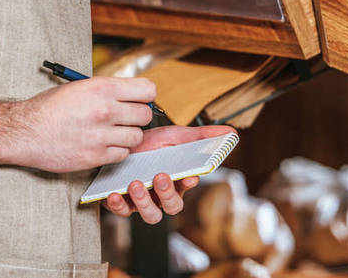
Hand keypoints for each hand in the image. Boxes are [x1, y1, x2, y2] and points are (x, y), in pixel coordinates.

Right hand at [2, 77, 156, 172]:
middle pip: (145, 114)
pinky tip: (103, 144)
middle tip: (124, 118)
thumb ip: (108, 90)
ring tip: (111, 132)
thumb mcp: (79, 87)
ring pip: (137, 137)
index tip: (137, 100)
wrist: (24, 131)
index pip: (148, 90)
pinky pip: (123, 154)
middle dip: (137, 116)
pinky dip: (117, 151)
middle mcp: (105, 110)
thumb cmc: (49, 107)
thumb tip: (134, 96)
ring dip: (128, 135)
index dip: (144, 96)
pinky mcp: (96, 156)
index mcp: (102, 87)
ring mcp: (101, 135)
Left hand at [102, 125, 235, 223]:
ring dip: (145, 202)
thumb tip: (232, 132)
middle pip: (172, 206)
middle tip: (160, 177)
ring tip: (136, 184)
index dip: (188, 183)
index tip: (189, 174)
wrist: (116, 144)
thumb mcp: (174, 136)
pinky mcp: (122, 204)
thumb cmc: (149, 144)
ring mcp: (142, 202)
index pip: (187, 186)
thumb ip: (201, 136)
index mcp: (178, 181)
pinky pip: (122, 212)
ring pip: (151, 215)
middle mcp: (162, 196)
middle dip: (168, 194)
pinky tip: (115, 194)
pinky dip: (118, 205)